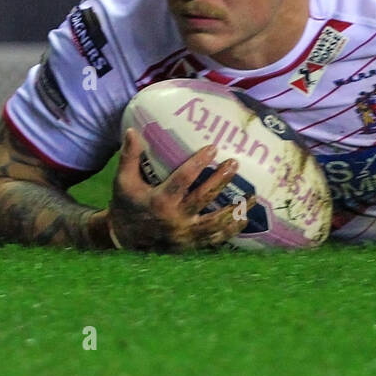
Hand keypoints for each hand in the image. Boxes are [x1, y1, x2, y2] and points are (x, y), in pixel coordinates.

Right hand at [106, 128, 252, 251]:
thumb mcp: (123, 181)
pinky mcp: (190, 245)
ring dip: (235, 210)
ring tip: (253, 196)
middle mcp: (175, 218)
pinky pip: (215, 240)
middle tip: (234, 164)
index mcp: (159, 201)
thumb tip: (132, 131)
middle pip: (204, 198)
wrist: (124, 239)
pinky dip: (231, 231)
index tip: (213, 148)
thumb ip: (129, 157)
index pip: (183, 179)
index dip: (198, 163)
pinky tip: (244, 220)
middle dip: (221, 180)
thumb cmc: (126, 205)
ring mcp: (185, 234)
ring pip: (215, 222)